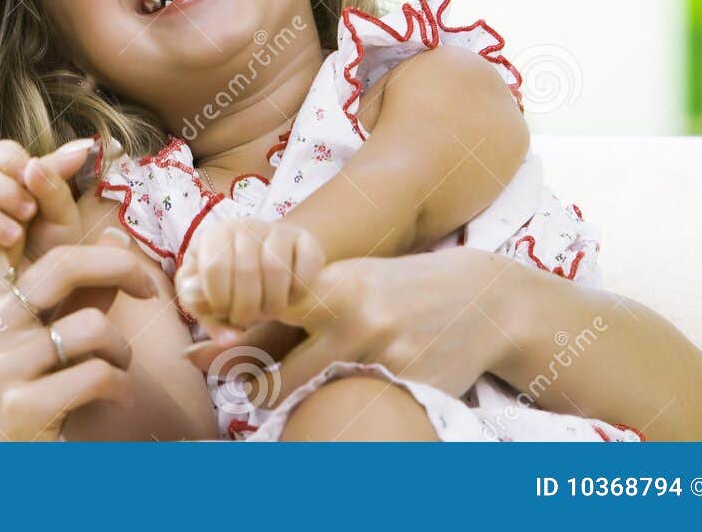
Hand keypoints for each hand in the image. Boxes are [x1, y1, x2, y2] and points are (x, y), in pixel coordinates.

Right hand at [0, 139, 94, 278]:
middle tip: (29, 211)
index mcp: (18, 185)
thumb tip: (77, 148)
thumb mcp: (65, 220)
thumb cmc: (59, 256)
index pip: (3, 153)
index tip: (30, 173)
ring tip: (14, 238)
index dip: (12, 159)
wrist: (50, 304)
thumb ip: (61, 185)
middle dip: (6, 192)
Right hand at [0, 231, 156, 440]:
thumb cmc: (11, 404)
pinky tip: (115, 397)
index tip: (114, 253)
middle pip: (64, 264)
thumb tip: (114, 235)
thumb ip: (69, 294)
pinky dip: (120, 387)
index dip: (54, 226)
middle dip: (122, 268)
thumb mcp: (27, 343)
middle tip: (149, 290)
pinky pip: (98, 376)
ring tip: (117, 370)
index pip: (11, 235)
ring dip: (122, 352)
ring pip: (93, 326)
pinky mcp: (22, 407)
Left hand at [175, 219, 324, 340]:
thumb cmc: (228, 283)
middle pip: (245, 269)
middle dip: (245, 308)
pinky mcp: (306, 239)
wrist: (262, 259)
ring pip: (276, 268)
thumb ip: (206, 312)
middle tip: (245, 320)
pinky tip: (290, 299)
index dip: (219, 299)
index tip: (223, 312)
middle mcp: (246, 226)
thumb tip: (228, 338)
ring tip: (267, 313)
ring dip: (272, 304)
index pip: (214, 266)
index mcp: (215, 235)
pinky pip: (307, 265)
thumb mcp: (207, 296)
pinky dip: (299, 292)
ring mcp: (277, 230)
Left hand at [185, 248, 517, 402]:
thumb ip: (301, 302)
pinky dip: (347, 422)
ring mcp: (386, 359)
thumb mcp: (352, 279)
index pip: (263, 320)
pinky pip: (362, 417)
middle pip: (280, 381)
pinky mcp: (413, 389)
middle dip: (255, 395)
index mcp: (333, 289)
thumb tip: (235, 326)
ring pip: (317, 405)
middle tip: (246, 396)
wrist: (483, 299)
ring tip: (290, 411)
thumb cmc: (400, 288)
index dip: (234, 347)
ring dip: (296, 414)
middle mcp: (355, 323)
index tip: (218, 357)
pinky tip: (342, 420)